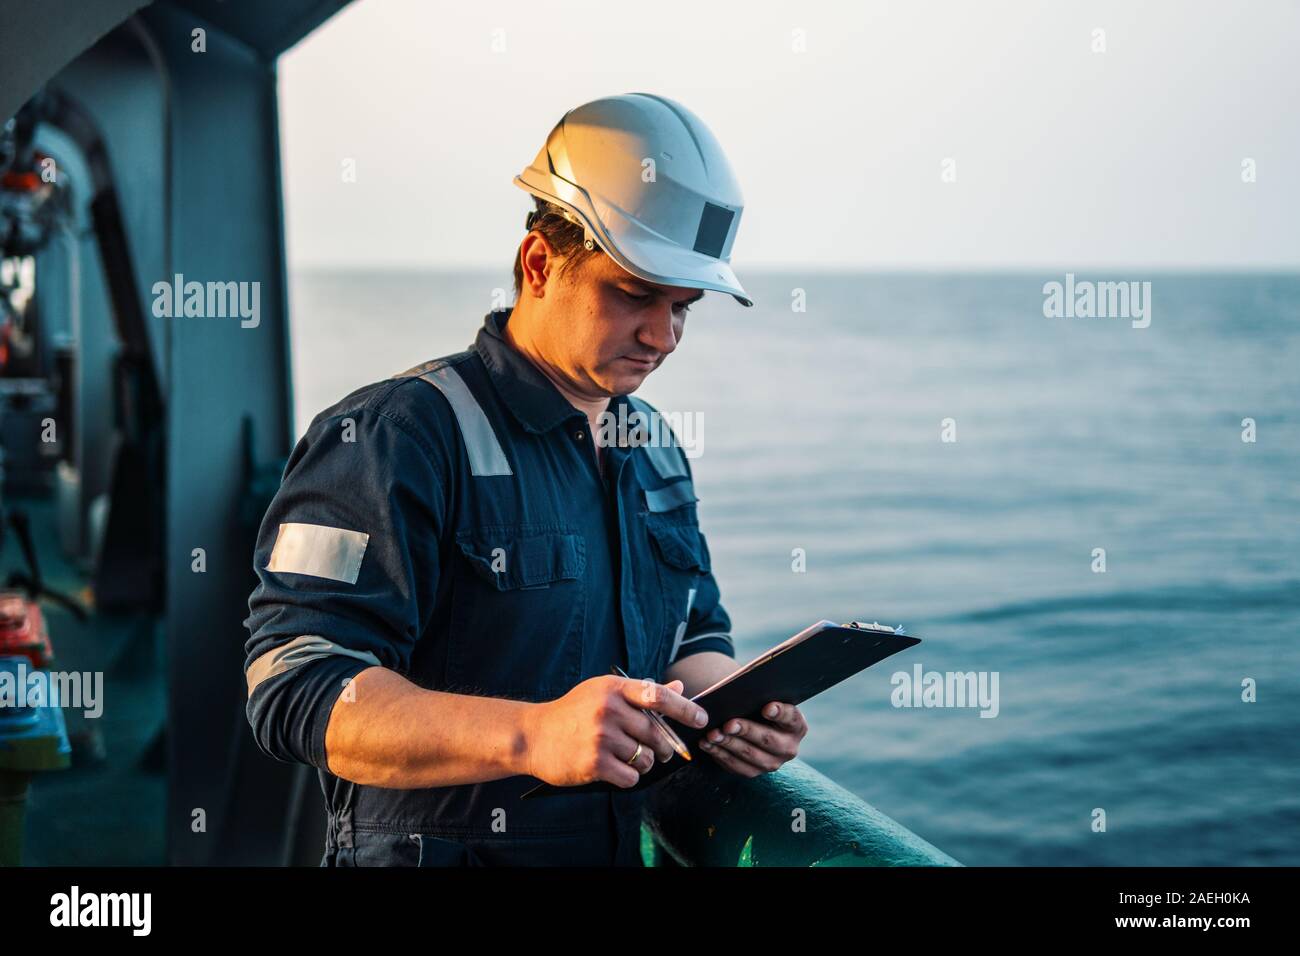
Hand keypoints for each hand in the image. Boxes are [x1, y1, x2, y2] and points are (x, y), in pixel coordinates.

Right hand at [524, 676, 709, 788]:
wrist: (532, 735)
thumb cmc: (572, 712)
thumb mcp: (604, 692)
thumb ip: (642, 692)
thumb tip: (679, 689)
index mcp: (614, 688)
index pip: (659, 696)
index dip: (685, 709)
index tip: (702, 719)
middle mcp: (608, 710)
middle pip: (656, 733)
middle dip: (665, 747)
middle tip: (664, 751)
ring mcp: (601, 737)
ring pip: (646, 758)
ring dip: (645, 763)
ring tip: (630, 758)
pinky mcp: (594, 763)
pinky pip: (631, 776)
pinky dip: (629, 776)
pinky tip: (616, 770)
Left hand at [697, 701, 806, 777]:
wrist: (751, 724)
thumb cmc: (757, 705)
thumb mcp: (763, 699)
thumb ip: (759, 695)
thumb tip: (744, 690)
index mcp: (796, 726)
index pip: (791, 718)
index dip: (780, 713)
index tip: (767, 707)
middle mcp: (788, 748)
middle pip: (768, 740)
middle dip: (747, 731)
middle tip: (729, 724)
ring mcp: (772, 763)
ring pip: (750, 755)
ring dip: (729, 744)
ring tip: (713, 734)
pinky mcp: (754, 772)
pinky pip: (736, 766)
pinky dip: (720, 754)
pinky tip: (707, 744)